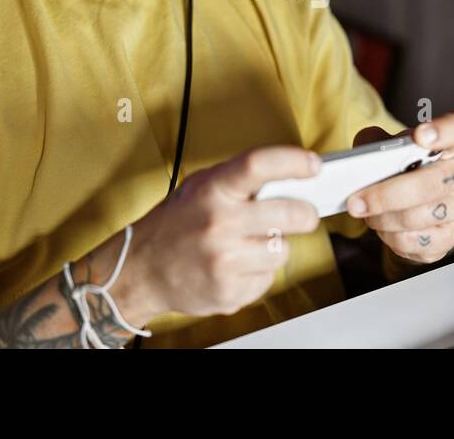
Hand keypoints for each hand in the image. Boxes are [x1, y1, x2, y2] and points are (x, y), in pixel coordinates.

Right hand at [128, 146, 321, 317]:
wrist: (141, 270)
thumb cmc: (175, 225)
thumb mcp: (199, 187)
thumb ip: (238, 180)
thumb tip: (287, 175)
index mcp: (212, 191)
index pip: (259, 165)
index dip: (293, 162)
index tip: (312, 165)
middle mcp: (218, 224)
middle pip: (290, 214)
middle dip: (305, 214)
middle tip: (303, 214)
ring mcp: (224, 261)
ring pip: (283, 250)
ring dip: (275, 246)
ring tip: (250, 244)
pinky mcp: (228, 291)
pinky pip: (268, 278)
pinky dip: (259, 272)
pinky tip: (237, 265)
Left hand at [347, 111, 453, 263]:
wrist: (407, 206)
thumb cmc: (397, 170)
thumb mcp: (385, 149)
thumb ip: (373, 144)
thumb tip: (362, 158)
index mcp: (449, 144)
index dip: (446, 130)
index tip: (420, 136)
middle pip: (431, 184)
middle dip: (387, 195)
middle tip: (356, 202)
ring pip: (418, 217)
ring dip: (383, 218)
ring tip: (366, 213)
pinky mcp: (447, 237)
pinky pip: (416, 242)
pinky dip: (391, 237)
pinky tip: (383, 229)